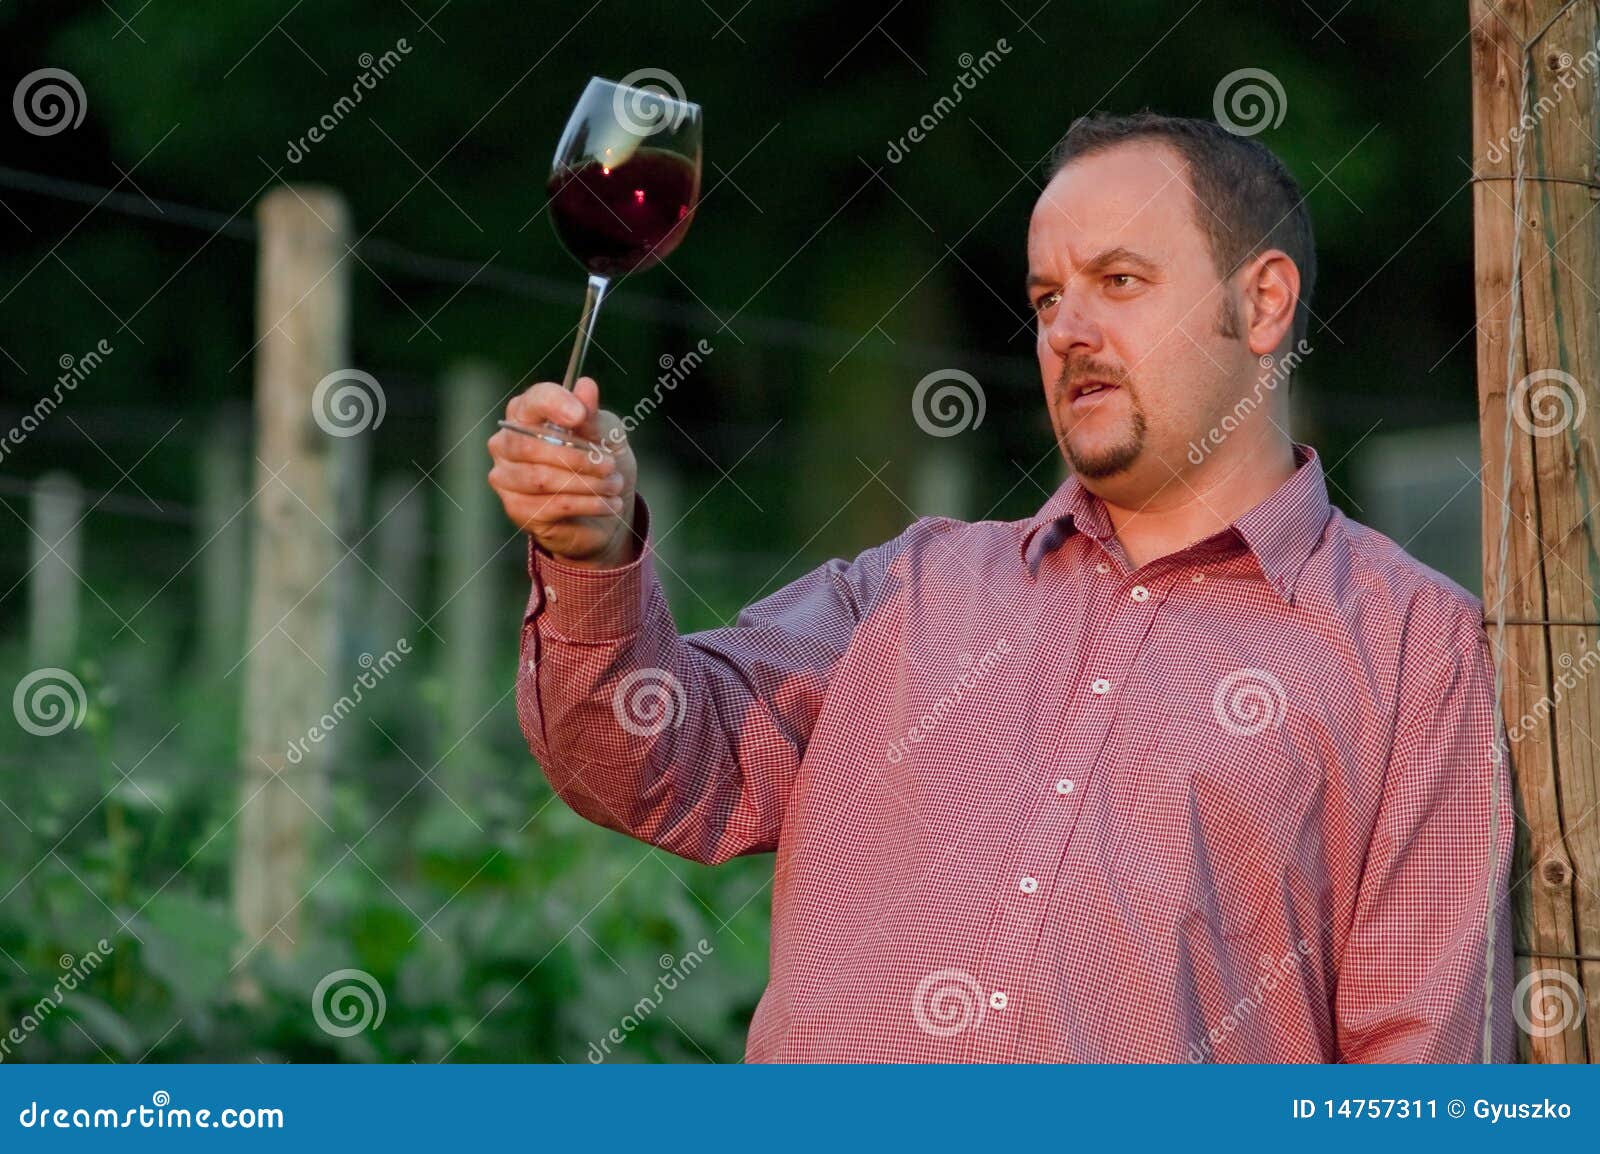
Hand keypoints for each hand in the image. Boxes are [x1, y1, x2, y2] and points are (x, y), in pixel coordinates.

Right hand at [486, 376, 638, 567]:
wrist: (604, 508)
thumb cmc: (599, 461)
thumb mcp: (606, 435)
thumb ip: (593, 415)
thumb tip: (586, 386)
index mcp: (527, 413)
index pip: (533, 401)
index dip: (555, 404)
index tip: (580, 415)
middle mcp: (507, 443)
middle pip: (531, 444)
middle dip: (578, 457)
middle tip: (610, 465)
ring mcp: (507, 476)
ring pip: (542, 479)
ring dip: (587, 483)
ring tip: (614, 485)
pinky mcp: (517, 508)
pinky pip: (552, 505)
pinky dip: (587, 504)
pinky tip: (608, 503)